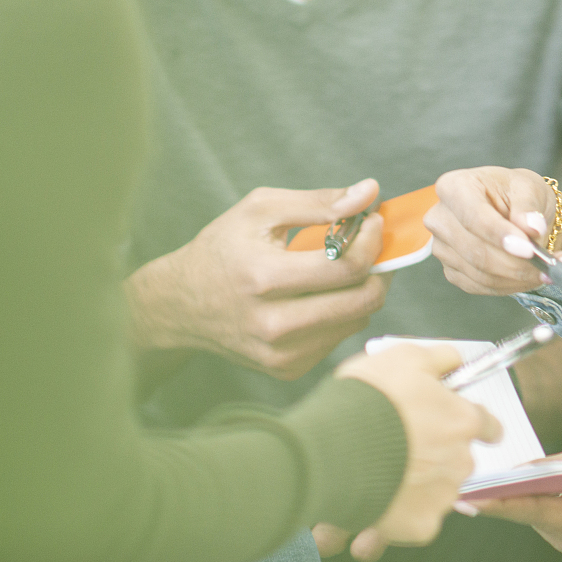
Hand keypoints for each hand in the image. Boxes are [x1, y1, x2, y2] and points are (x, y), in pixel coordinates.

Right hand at [127, 179, 391, 378]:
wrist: (181, 305)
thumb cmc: (222, 249)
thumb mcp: (260, 210)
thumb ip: (318, 202)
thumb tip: (370, 192)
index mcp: (263, 278)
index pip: (345, 267)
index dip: (372, 241)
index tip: (373, 221)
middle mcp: (273, 325)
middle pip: (361, 300)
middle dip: (380, 267)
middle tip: (373, 246)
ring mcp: (281, 354)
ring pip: (357, 320)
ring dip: (362, 289)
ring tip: (344, 266)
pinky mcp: (286, 370)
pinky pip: (340, 337)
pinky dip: (343, 312)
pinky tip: (322, 294)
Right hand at [315, 343, 504, 561]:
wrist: (331, 451)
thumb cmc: (367, 401)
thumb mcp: (405, 357)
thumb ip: (438, 358)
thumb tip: (453, 360)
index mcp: (462, 421)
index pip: (488, 425)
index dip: (471, 423)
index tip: (456, 425)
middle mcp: (461, 460)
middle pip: (458, 458)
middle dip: (436, 453)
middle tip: (400, 444)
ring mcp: (442, 496)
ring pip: (438, 489)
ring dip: (418, 481)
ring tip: (382, 469)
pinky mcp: (421, 526)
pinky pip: (417, 519)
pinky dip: (402, 512)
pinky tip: (379, 495)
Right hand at [423, 167, 561, 296]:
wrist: (514, 209)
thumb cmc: (516, 192)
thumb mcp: (528, 187)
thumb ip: (528, 205)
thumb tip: (532, 227)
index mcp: (454, 187)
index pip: (474, 217)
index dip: (500, 235)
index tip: (528, 249)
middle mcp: (440, 217)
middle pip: (476, 250)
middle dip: (516, 264)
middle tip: (550, 266)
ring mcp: (442, 246)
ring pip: (480, 273)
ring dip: (518, 278)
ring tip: (549, 271)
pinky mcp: (451, 269)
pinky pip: (480, 286)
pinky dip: (510, 285)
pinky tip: (531, 276)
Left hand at [475, 416, 561, 559]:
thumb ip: (559, 465)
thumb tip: (517, 475)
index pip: (541, 511)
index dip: (505, 502)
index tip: (472, 498)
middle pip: (532, 517)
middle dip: (504, 498)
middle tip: (469, 485)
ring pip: (531, 517)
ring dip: (516, 497)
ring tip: (499, 480)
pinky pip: (538, 516)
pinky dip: (526, 499)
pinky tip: (521, 485)